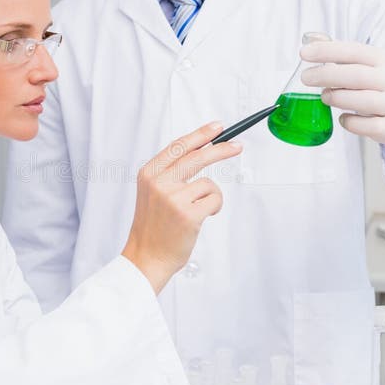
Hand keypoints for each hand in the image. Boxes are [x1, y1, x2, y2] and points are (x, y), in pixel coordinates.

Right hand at [122, 122, 241, 293]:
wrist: (147, 257)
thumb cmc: (154, 227)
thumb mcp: (152, 193)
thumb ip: (171, 173)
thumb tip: (202, 151)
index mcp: (149, 173)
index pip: (178, 146)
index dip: (200, 135)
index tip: (217, 127)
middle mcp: (159, 182)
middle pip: (197, 156)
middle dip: (221, 149)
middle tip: (238, 146)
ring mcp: (173, 197)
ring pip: (209, 184)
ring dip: (210, 197)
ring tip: (196, 212)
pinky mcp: (188, 214)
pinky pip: (215, 200)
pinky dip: (213, 208)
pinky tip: (199, 220)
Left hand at [300, 40, 384, 148]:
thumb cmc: (377, 85)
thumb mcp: (366, 64)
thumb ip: (340, 52)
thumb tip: (310, 39)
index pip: (355, 50)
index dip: (327, 51)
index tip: (304, 53)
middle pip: (357, 75)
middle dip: (326, 75)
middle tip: (306, 78)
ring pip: (363, 101)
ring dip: (337, 98)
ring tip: (325, 96)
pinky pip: (367, 127)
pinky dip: (350, 122)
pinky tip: (343, 117)